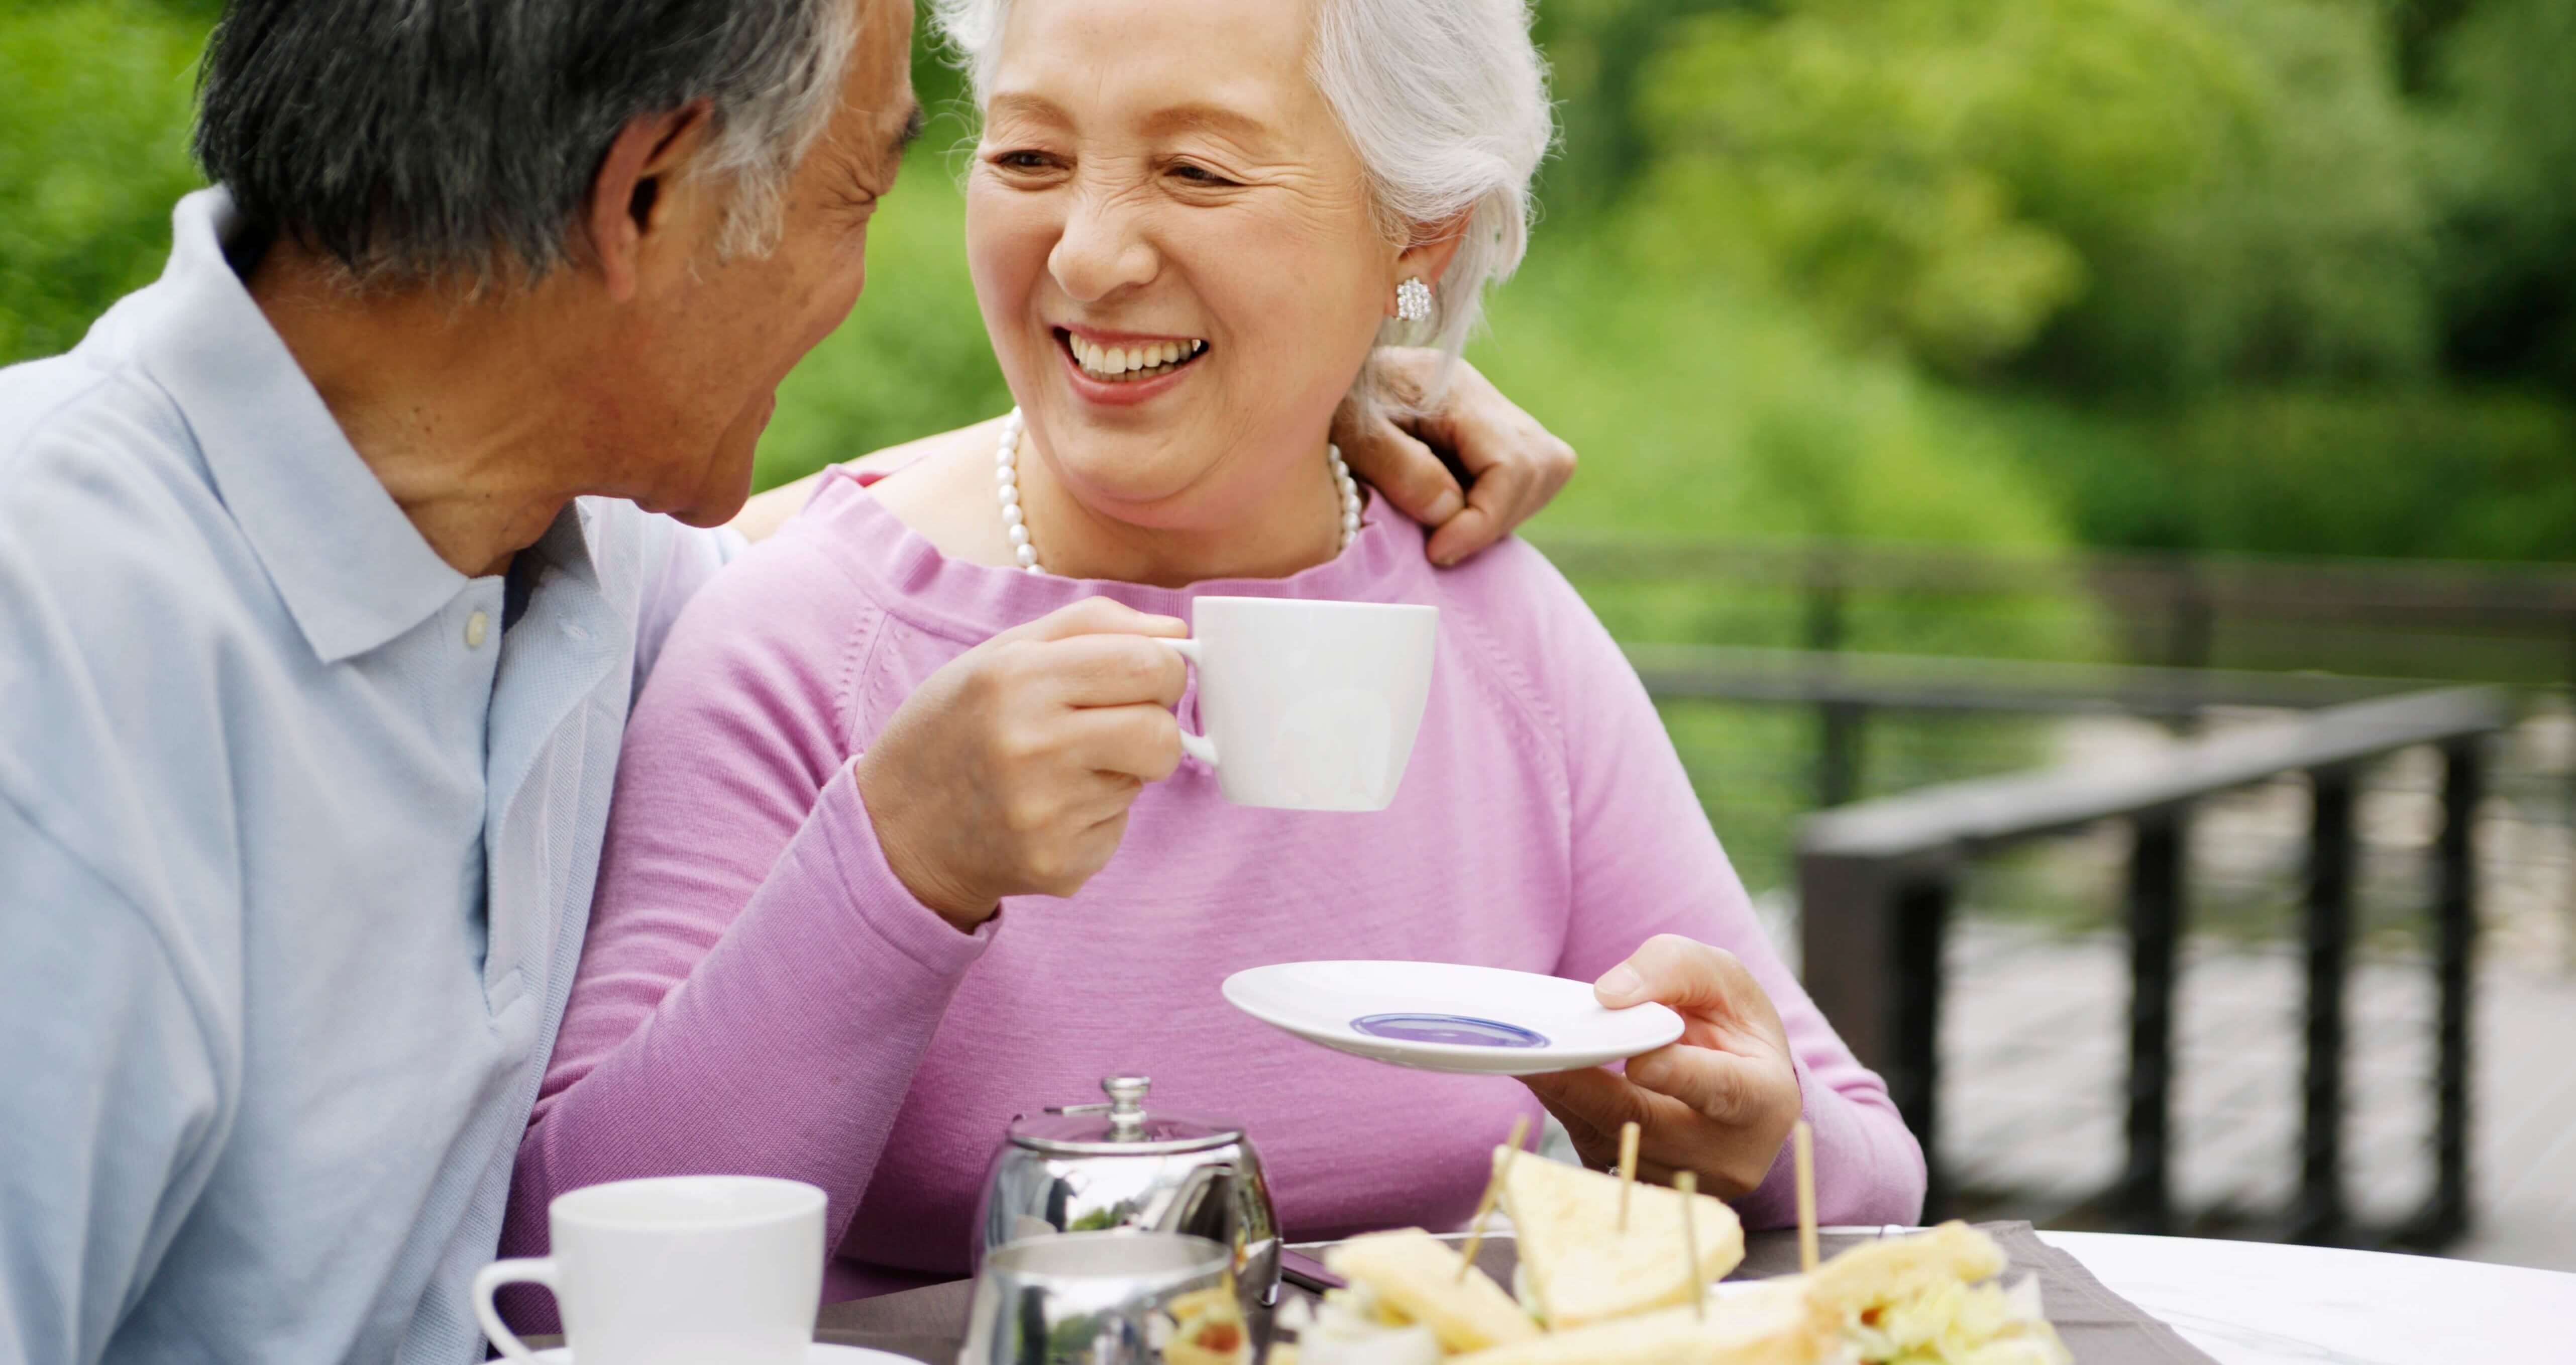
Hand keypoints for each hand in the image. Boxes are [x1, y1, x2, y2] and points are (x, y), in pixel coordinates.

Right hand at [855, 598, 1188, 930]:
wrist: (897, 827)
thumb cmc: (959, 725)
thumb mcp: (1005, 652)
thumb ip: (1094, 625)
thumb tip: (1177, 633)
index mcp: (1018, 678)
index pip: (1149, 666)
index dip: (1164, 670)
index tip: (1144, 677)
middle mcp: (1031, 746)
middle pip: (1161, 733)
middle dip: (1154, 725)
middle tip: (1115, 725)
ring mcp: (1046, 813)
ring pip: (1143, 781)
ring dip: (1119, 770)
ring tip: (1057, 768)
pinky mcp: (1059, 864)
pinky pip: (1119, 828)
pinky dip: (1096, 815)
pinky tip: (1047, 808)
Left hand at [1333, 349, 1575, 566]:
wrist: (1310, 375)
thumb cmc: (1326, 404)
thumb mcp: (1350, 434)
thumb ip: (1400, 469)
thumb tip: (1451, 512)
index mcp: (1454, 390)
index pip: (1511, 464)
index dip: (1483, 520)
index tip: (1437, 551)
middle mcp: (1483, 395)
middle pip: (1542, 467)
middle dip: (1498, 518)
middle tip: (1441, 544)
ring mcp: (1490, 411)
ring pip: (1545, 469)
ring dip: (1504, 511)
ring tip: (1448, 529)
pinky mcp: (1486, 431)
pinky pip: (1525, 473)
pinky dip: (1498, 502)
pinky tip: (1452, 511)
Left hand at [1518, 935, 1801, 1198]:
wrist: (1739, 1078)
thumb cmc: (1732, 1023)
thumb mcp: (1720, 976)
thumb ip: (1672, 970)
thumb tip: (1609, 995)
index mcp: (1765, 1099)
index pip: (1722, 1091)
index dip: (1677, 1077)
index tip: (1637, 1061)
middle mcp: (1729, 1153)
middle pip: (1647, 1123)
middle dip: (1585, 1087)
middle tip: (1533, 1055)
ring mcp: (1685, 1179)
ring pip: (1610, 1139)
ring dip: (1564, 1096)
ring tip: (1527, 1056)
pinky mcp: (1645, 1184)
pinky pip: (1592, 1151)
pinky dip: (1564, 1112)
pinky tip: (1545, 1079)